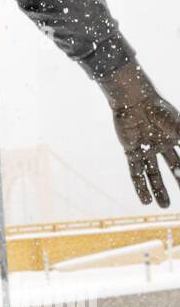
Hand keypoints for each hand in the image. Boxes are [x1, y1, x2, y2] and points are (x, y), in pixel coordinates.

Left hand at [101, 63, 179, 207]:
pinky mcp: (131, 151)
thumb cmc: (159, 111)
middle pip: (171, 166)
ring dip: (157, 189)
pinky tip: (145, 201)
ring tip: (163, 206)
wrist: (133, 101)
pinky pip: (135, 172)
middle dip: (177, 181)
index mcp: (173, 136)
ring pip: (152, 173)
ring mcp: (146, 148)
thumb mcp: (179, 130)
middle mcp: (160, 144)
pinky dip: (140, 187)